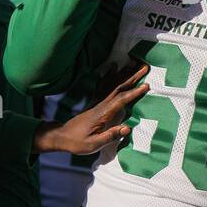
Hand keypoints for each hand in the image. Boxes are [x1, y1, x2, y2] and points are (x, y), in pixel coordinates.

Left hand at [32, 64, 149, 155]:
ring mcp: (96, 102)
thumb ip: (110, 136)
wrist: (61, 136)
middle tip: (144, 67)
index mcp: (102, 114)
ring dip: (124, 73)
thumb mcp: (93, 144)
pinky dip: (109, 75)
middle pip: (119, 87)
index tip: (145, 85)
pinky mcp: (94, 102)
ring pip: (112, 84)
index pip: (120, 101)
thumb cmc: (77, 142)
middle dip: (132, 77)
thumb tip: (128, 128)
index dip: (133, 93)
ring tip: (133, 63)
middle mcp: (100, 104)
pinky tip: (113, 68)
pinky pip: (103, 85)